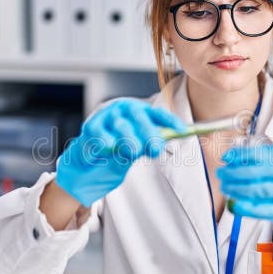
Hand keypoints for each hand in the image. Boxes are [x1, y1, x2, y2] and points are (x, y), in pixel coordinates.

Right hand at [56, 99, 185, 206]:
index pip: (158, 115)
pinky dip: (107, 143)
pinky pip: (102, 135)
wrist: (88, 163)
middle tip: (155, 148)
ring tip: (132, 151)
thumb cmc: (116, 153)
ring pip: (122, 126)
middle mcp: (124, 110)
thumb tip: (165, 143)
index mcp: (139, 112)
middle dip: (149, 133)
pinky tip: (109, 149)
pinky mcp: (92, 126)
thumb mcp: (137, 150)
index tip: (184, 132)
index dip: (171, 123)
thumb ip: (147, 146)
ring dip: (129, 139)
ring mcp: (108, 116)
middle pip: (140, 118)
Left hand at [217, 143, 272, 248]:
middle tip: (222, 172)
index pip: (266, 153)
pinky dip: (247, 207)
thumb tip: (235, 158)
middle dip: (236, 172)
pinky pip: (264, 209)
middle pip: (261, 171)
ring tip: (225, 186)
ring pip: (260, 189)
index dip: (243, 154)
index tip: (227, 156)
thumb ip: (269, 161)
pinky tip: (235, 204)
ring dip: (238, 188)